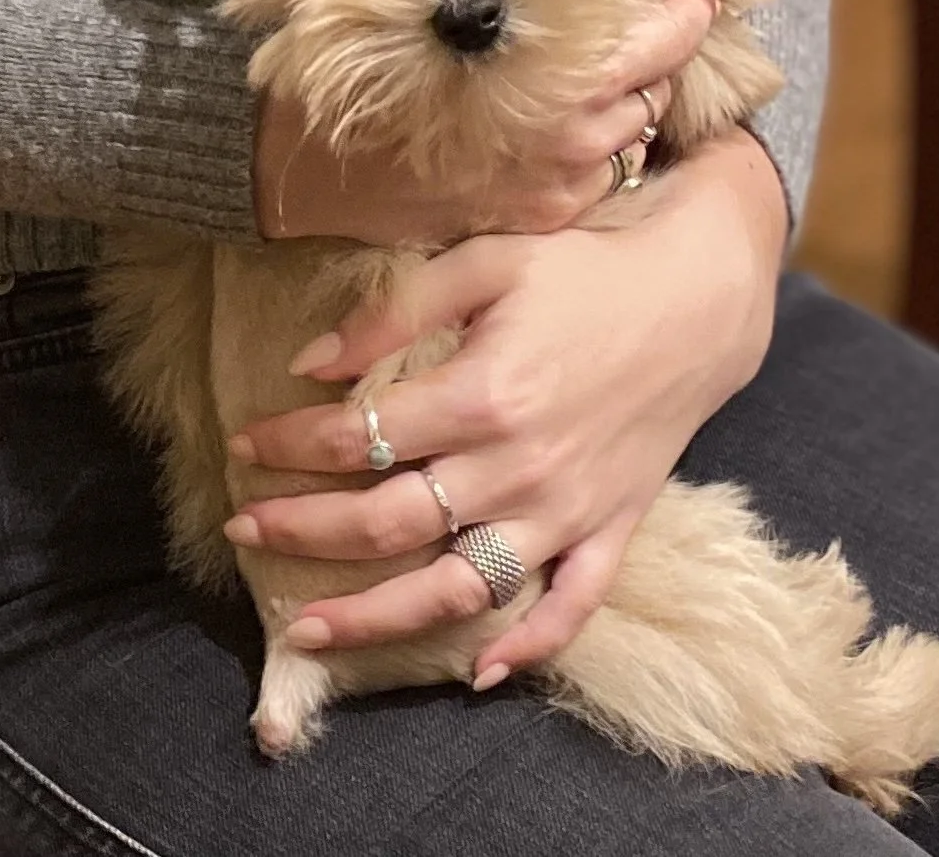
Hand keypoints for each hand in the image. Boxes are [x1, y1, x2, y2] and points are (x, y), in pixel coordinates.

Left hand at [225, 130, 787, 682]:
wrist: (696, 297)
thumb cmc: (584, 269)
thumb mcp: (485, 261)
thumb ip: (394, 311)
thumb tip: (310, 363)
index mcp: (481, 395)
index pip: (358, 438)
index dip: (288, 444)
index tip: (243, 443)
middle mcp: (517, 469)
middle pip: (388, 525)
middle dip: (301, 532)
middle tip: (242, 529)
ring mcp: (564, 512)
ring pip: (458, 590)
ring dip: (376, 619)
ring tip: (305, 631)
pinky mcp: (609, 532)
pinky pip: (568, 611)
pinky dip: (527, 650)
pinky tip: (477, 676)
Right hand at [252, 0, 717, 242]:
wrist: (308, 170)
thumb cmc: (364, 64)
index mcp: (552, 75)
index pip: (654, 40)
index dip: (683, 13)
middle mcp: (570, 135)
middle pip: (652, 85)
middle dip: (656, 54)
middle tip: (656, 21)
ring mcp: (560, 182)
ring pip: (630, 131)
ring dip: (626, 101)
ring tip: (601, 70)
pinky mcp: (543, 216)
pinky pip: (601, 174)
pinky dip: (597, 146)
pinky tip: (566, 121)